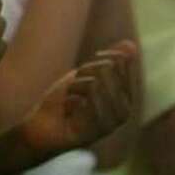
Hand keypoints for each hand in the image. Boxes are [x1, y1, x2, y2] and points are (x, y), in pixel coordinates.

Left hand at [17, 41, 136, 158]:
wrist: (42, 127)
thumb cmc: (65, 100)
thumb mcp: (87, 74)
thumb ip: (110, 61)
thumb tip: (131, 44)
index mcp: (126, 96)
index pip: (121, 61)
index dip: (97, 59)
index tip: (83, 71)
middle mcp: (125, 111)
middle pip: (108, 68)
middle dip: (84, 73)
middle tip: (74, 88)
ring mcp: (113, 122)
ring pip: (96, 82)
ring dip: (75, 86)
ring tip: (71, 100)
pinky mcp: (98, 130)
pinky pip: (89, 99)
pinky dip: (71, 98)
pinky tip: (68, 110)